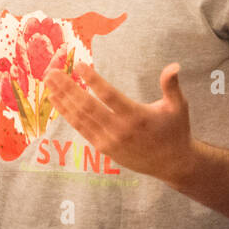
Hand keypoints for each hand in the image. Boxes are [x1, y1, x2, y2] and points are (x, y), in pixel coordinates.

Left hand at [43, 62, 196, 185]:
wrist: (172, 164)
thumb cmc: (175, 130)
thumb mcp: (179, 107)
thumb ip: (172, 86)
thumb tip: (174, 66)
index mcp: (137, 116)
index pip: (109, 96)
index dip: (93, 80)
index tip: (79, 65)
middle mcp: (120, 130)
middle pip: (87, 107)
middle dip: (67, 88)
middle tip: (52, 72)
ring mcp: (110, 141)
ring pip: (81, 118)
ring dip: (63, 99)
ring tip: (49, 82)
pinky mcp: (104, 148)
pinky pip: (82, 129)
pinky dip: (68, 114)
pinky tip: (57, 101)